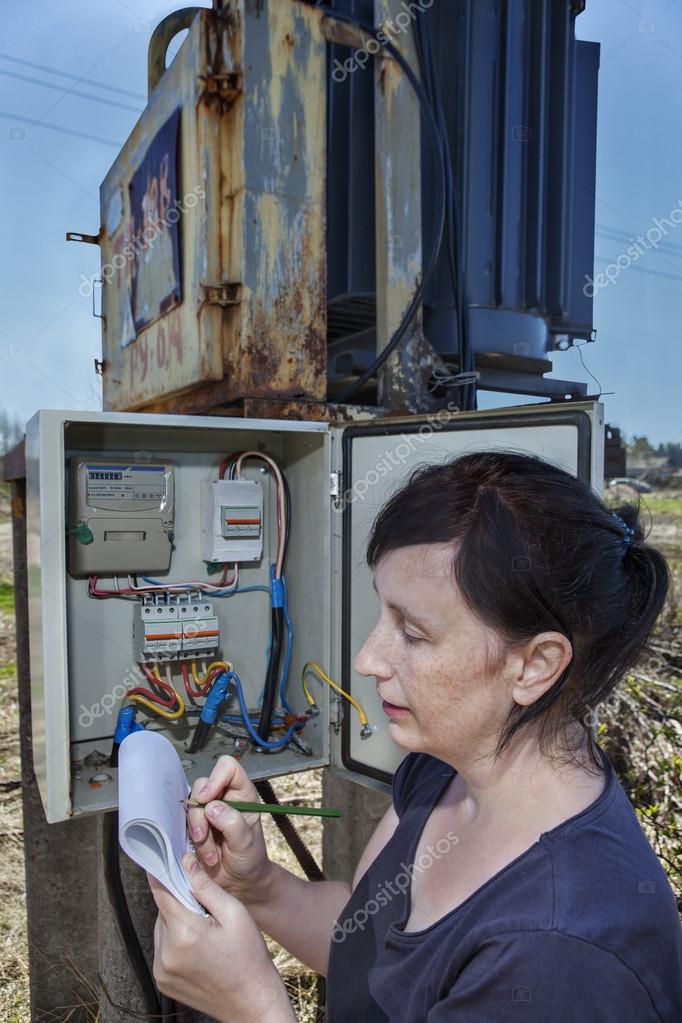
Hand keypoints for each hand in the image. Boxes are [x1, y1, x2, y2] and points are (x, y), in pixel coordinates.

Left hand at [149, 854, 294, 1022]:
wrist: (251, 1001)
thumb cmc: (248, 955)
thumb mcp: (234, 913)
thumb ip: (205, 887)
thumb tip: (185, 862)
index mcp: (185, 934)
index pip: (161, 893)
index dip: (162, 873)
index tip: (163, 859)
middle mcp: (166, 954)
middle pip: (163, 911)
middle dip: (180, 902)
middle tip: (205, 908)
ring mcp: (162, 971)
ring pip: (162, 929)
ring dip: (177, 923)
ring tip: (205, 931)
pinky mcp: (163, 981)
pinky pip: (163, 949)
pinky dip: (175, 942)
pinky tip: (199, 948)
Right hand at [187, 755, 271, 902]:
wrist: (238, 882)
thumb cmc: (249, 858)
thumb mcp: (247, 843)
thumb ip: (233, 824)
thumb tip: (212, 808)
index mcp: (241, 793)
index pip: (227, 768)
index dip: (216, 778)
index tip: (207, 800)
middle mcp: (223, 797)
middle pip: (202, 786)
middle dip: (200, 814)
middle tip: (204, 836)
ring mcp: (206, 810)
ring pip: (190, 806)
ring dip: (196, 831)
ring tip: (210, 854)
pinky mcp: (193, 825)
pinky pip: (182, 824)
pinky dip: (190, 840)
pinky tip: (202, 855)